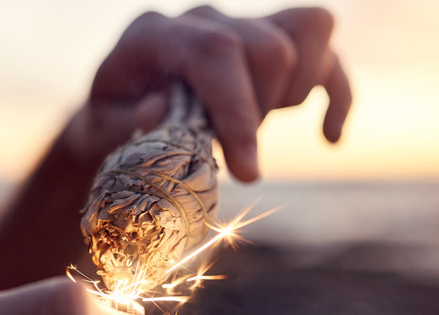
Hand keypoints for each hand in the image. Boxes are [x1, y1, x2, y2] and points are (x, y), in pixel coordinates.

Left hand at [82, 5, 351, 182]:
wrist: (122, 107)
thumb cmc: (112, 120)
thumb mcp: (101, 131)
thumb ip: (124, 124)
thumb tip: (160, 111)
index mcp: (154, 34)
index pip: (215, 52)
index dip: (238, 110)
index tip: (247, 171)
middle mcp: (202, 19)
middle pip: (269, 47)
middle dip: (261, 113)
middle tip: (229, 151)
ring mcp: (239, 24)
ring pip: (309, 31)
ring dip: (293, 94)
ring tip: (253, 127)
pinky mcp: (269, 40)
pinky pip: (326, 49)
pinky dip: (337, 94)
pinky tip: (329, 137)